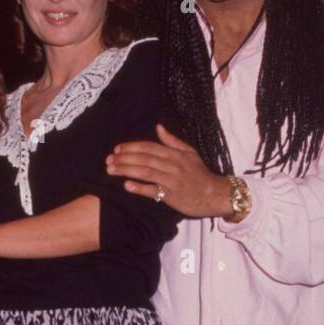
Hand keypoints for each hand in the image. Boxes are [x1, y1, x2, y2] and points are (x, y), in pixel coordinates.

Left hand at [106, 123, 229, 217]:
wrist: (214, 194)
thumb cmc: (200, 174)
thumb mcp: (189, 153)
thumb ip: (172, 141)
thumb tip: (158, 127)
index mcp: (175, 154)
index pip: (149, 147)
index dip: (131, 147)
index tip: (117, 149)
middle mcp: (172, 165)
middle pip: (144, 159)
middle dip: (124, 158)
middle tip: (108, 160)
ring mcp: (172, 181)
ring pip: (145, 172)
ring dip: (126, 170)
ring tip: (111, 170)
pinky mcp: (172, 196)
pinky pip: (153, 191)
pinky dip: (139, 188)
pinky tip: (126, 186)